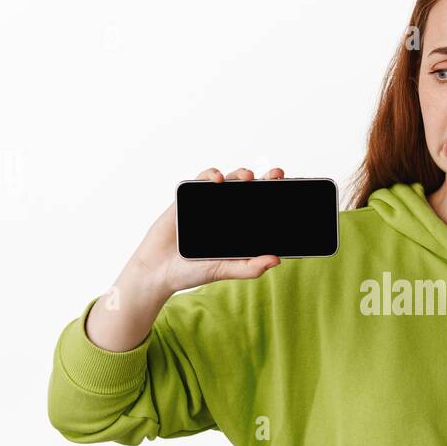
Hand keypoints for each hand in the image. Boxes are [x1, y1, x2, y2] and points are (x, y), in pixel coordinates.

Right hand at [131, 166, 284, 296]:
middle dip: (264, 179)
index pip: (260, 207)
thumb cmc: (191, 271)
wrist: (158, 271)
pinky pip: (199, 180)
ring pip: (227, 181)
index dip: (274, 196)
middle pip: (247, 190)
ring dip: (239, 174)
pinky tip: (218, 180)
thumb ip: (250, 268)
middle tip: (277, 175)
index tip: (288, 189)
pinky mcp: (187, 199)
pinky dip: (210, 175)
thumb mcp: (225, 270)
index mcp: (237, 227)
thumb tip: (276, 260)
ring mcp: (206, 204)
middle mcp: (224, 213)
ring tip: (248, 177)